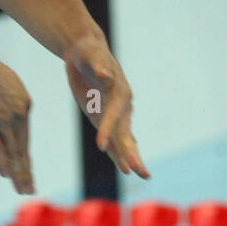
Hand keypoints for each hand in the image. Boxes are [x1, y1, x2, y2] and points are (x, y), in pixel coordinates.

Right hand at [0, 55, 34, 192]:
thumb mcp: (9, 86)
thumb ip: (13, 104)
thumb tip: (12, 120)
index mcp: (24, 105)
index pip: (24, 139)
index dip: (25, 158)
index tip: (28, 173)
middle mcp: (17, 114)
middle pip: (22, 149)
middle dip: (26, 172)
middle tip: (31, 190)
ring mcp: (1, 119)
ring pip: (11, 151)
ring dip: (17, 173)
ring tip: (23, 189)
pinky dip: (1, 161)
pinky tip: (5, 174)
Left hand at [64, 35, 149, 179]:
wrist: (85, 52)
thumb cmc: (88, 51)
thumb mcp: (92, 55)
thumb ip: (99, 65)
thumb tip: (105, 74)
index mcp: (119, 91)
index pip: (114, 114)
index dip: (108, 129)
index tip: (101, 146)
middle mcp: (121, 105)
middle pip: (126, 132)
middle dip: (132, 153)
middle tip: (141, 172)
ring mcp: (113, 113)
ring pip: (123, 139)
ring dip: (129, 156)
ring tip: (139, 174)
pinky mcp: (103, 117)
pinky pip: (112, 138)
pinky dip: (117, 152)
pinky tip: (123, 166)